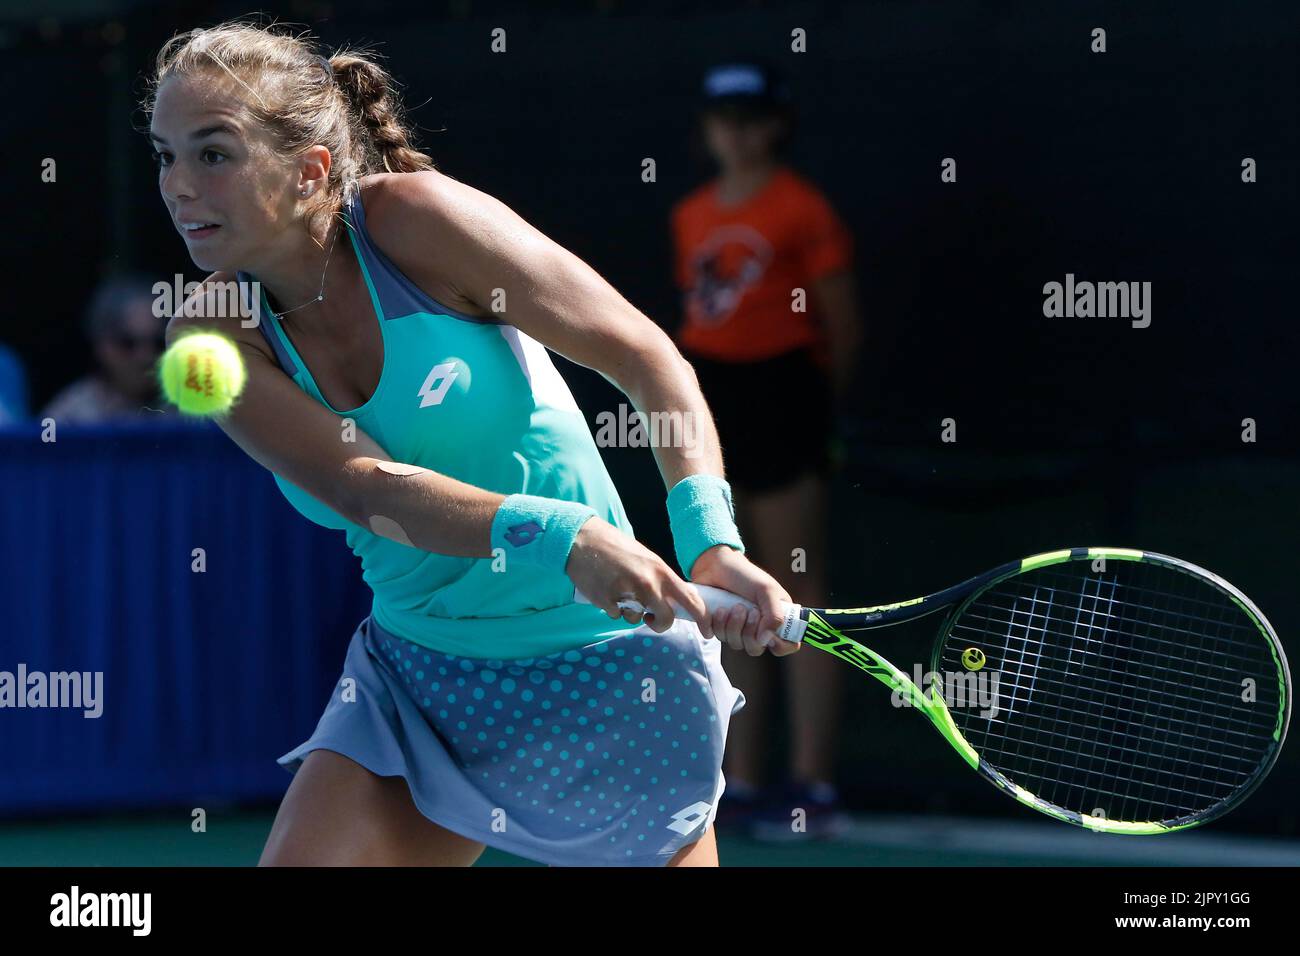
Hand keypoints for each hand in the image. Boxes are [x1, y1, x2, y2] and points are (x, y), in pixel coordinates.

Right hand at [566, 518, 713, 638]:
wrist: (582, 540)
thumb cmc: (616, 547)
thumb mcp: (647, 559)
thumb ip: (661, 579)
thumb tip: (675, 600)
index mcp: (661, 571)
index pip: (691, 599)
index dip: (703, 618)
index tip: (707, 631)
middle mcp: (647, 584)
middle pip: (666, 618)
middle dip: (659, 623)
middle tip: (651, 618)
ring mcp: (627, 594)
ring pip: (637, 619)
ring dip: (630, 612)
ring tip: (619, 589)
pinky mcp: (607, 602)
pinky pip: (616, 615)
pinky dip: (612, 607)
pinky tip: (606, 589)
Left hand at [688, 546, 799, 656]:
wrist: (716, 565)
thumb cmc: (745, 575)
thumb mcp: (766, 591)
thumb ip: (774, 616)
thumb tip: (765, 641)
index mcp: (777, 618)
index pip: (787, 645)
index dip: (780, 645)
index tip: (771, 634)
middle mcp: (759, 626)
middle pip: (757, 649)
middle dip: (749, 632)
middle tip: (746, 610)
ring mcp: (739, 628)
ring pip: (737, 645)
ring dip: (733, 626)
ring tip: (732, 606)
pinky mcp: (721, 627)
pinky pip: (720, 638)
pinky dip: (719, 625)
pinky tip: (719, 609)